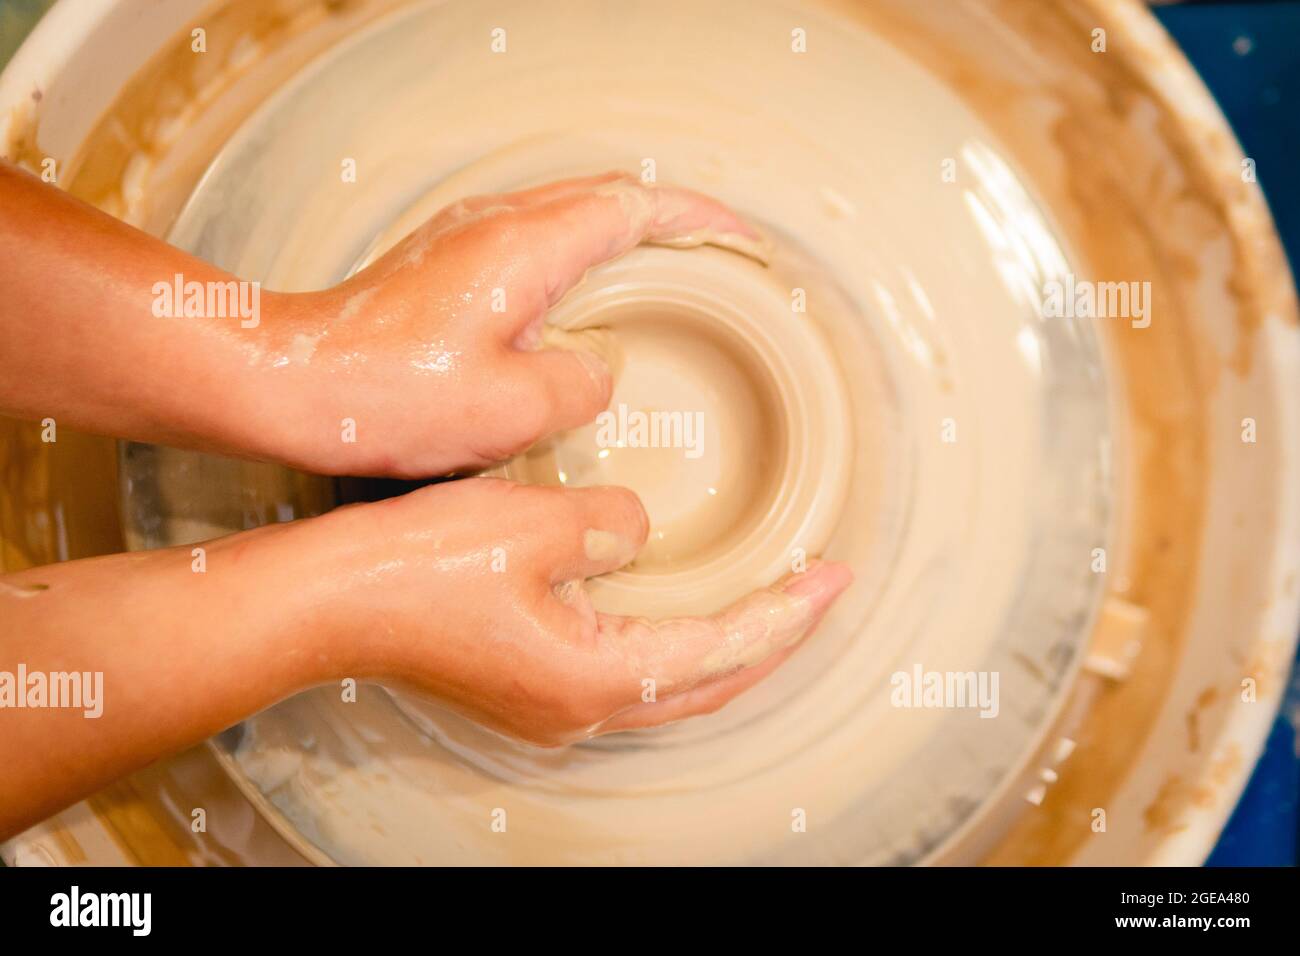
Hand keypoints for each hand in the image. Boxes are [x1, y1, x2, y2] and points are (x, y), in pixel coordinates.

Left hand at [265, 172, 762, 476]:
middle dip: (672, 220)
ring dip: (623, 236)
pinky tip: (585, 305)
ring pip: (568, 215)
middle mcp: (497, 223)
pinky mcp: (444, 264)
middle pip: (606, 197)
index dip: (699, 219)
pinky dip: (578, 258)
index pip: (635, 206)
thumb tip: (595, 373)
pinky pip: (532, 242)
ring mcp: (466, 236)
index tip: (743, 242)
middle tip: (717, 257)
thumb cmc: (384, 395)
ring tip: (665, 278)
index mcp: (525, 246)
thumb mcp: (509, 411)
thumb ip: (578, 385)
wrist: (291, 381)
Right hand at [303, 478, 851, 744]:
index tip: (834, 576)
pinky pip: (625, 672)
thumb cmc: (418, 566)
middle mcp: (580, 707)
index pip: (723, 648)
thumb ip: (611, 526)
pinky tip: (677, 610)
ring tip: (768, 602)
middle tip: (818, 592)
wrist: (327, 601)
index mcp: (596, 677)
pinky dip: (670, 644)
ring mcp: (549, 704)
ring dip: (724, 646)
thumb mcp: (534, 522)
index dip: (786, 612)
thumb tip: (636, 534)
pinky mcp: (524, 685)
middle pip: (708, 683)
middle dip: (771, 639)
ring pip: (670, 684)